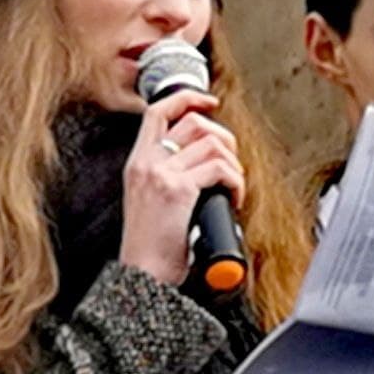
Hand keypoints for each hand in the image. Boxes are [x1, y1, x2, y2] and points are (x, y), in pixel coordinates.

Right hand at [119, 89, 244, 284]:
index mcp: (137, 163)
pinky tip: (234, 200)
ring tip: (233, 186)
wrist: (142, 275)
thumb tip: (204, 163)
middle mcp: (147, 162)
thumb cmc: (150, 248)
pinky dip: (236, 182)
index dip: (187, 98)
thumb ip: (167, 177)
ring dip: (233, 163)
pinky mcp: (179, 190)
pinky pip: (220, 169)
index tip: (210, 102)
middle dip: (223, 137)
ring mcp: (162, 174)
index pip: (158, 111)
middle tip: (231, 161)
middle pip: (193, 122)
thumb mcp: (148, 202)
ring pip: (211, 143)